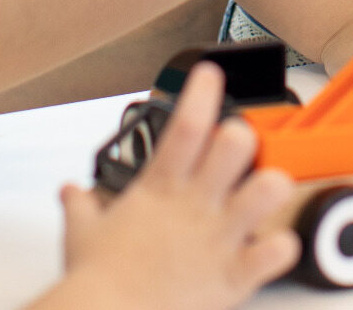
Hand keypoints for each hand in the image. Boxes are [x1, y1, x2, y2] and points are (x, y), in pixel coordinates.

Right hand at [49, 64, 296, 309]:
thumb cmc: (95, 279)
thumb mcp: (81, 234)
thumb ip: (81, 206)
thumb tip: (70, 192)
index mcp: (160, 188)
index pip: (186, 124)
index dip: (202, 92)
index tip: (211, 72)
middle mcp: (194, 205)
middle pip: (236, 144)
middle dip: (244, 136)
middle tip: (242, 146)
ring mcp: (218, 238)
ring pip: (267, 190)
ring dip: (274, 183)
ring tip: (271, 185)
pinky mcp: (232, 275)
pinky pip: (276, 252)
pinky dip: (283, 246)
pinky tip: (277, 244)